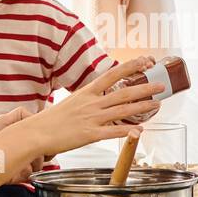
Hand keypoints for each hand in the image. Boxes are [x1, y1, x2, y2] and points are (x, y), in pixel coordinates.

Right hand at [19, 57, 163, 157]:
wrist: (36, 132)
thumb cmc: (51, 120)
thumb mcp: (71, 103)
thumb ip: (88, 100)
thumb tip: (100, 99)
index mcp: (86, 93)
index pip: (112, 75)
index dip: (130, 67)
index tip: (144, 61)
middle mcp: (92, 103)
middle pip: (124, 92)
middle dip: (145, 88)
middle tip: (161, 85)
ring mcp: (91, 119)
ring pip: (123, 110)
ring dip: (143, 107)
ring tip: (157, 104)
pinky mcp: (90, 135)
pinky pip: (113, 132)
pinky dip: (128, 131)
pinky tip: (140, 130)